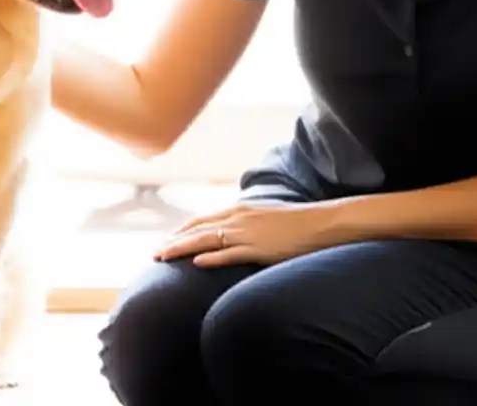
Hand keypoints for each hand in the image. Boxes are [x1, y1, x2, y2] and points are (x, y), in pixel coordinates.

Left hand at [154, 201, 335, 267]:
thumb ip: (248, 224)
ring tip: (163, 257)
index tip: (168, 240)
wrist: (321, 224)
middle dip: (174, 241)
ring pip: (207, 240)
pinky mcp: (259, 249)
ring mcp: (248, 234)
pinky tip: (195, 264)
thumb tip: (234, 234)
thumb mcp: (266, 218)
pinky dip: (211, 258)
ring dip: (182, 249)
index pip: (203, 220)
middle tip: (155, 254)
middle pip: (198, 229)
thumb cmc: (297, 224)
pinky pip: (230, 253)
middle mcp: (239, 219)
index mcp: (241, 211)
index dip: (183, 230)